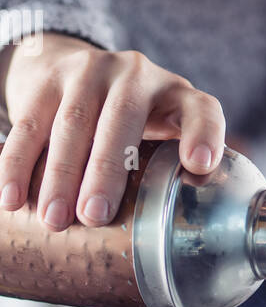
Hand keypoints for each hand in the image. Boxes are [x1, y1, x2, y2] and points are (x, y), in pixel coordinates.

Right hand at [0, 33, 224, 230]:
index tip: (199, 165)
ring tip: (54, 219)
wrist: (80, 71)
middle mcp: (137, 75)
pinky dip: (18, 164)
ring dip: (60, 174)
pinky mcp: (49, 80)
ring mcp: (91, 72)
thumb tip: (174, 235)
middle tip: (93, 215)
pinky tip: (12, 198)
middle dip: (106, 170)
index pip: (202, 110)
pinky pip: (30, 124)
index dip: (204, 134)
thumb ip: (173, 171)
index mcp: (178, 95)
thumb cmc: (136, 123)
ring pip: (73, 122)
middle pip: (123, 119)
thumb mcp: (164, 134)